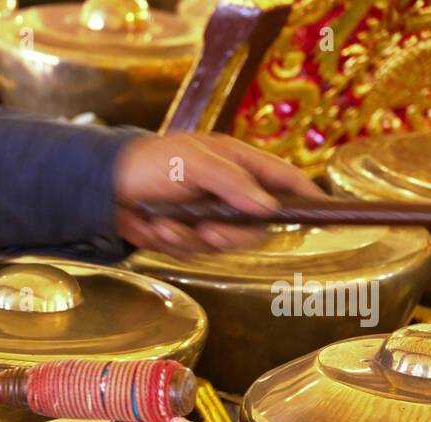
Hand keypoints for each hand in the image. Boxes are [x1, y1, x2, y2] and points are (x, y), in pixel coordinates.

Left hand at [113, 133, 322, 256]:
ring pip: (222, 244)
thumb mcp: (192, 163)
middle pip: (256, 227)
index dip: (308, 198)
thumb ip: (231, 182)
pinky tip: (152, 227)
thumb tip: (269, 207)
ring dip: (190, 238)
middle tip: (207, 231)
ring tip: (163, 222)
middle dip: (230, 234)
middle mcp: (230, 192)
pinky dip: (172, 243)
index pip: (285, 181)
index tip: (328, 217)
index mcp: (239, 164)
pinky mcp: (186, 235)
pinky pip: (193, 251)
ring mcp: (209, 215)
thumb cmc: (149, 162)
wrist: (102, 187)